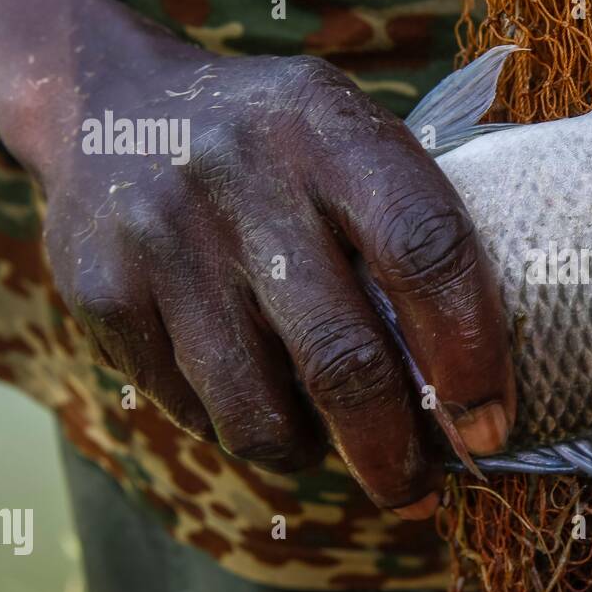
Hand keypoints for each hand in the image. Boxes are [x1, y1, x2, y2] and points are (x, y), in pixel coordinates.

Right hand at [33, 47, 514, 516]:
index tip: (489, 424)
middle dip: (393, 451)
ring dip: (310, 452)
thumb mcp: (346, 138)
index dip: (470, 351)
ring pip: (257, 409)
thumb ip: (405, 231)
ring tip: (330, 443)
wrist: (105, 102)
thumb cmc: (273, 144)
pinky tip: (253, 392)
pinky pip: (192, 408)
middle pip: (342, 359)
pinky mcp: (102, 290)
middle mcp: (241, 175)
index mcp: (327, 127)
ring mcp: (163, 235)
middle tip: (418, 490)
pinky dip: (239, 425)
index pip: (425, 249)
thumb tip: (470, 386)